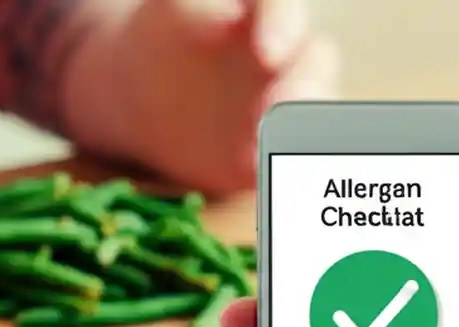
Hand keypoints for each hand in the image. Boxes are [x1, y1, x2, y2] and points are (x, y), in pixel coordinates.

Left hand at [61, 0, 337, 193]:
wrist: (145, 92)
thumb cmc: (162, 38)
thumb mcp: (169, 13)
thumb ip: (197, 9)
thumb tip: (226, 18)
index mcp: (264, 15)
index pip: (283, 12)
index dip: (282, 28)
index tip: (266, 51)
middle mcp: (289, 59)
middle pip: (313, 68)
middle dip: (305, 86)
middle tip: (285, 104)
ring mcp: (286, 107)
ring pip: (311, 117)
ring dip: (302, 133)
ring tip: (274, 146)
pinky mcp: (272, 149)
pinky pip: (286, 161)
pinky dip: (282, 171)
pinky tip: (261, 177)